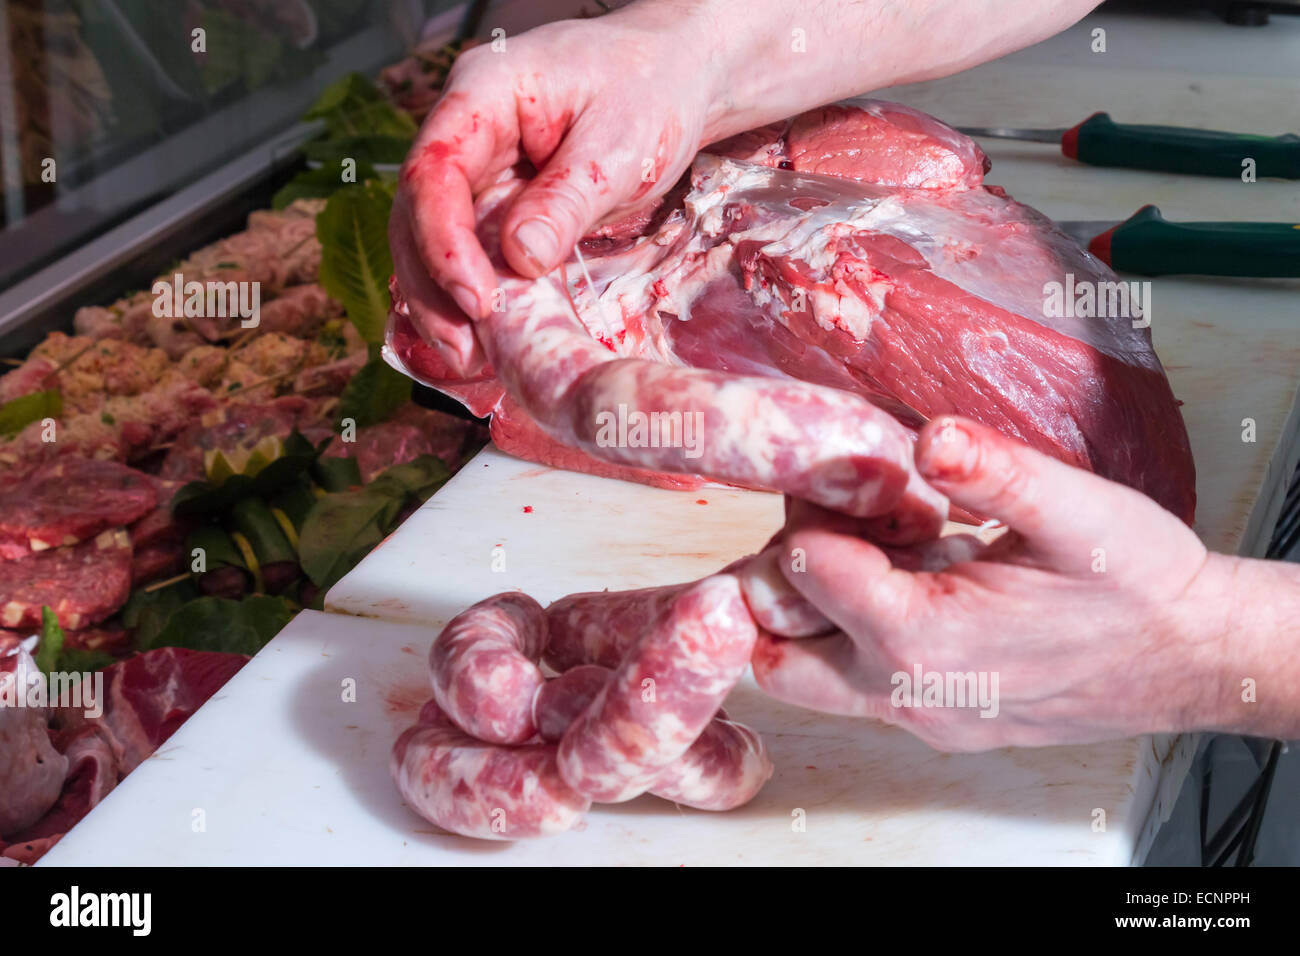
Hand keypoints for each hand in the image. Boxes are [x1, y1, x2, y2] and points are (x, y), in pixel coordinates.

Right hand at [392, 8, 723, 372]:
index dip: (443, 243)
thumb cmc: (650, 88)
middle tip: (464, 349)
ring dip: (443, 301)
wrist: (676, 75)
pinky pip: (467, 249)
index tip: (476, 300)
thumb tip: (518, 260)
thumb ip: (567, 199)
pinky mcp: (494, 200)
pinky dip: (471, 294)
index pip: (434, 171)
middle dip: (432, 286)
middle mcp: (465, 129)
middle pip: (416, 212)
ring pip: (431, 237)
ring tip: (470, 358)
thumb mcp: (619, 144)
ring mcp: (477, 167)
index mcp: (484, 93)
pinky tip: (485, 338)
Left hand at [752, 416, 1225, 750]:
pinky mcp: (936, 722)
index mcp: (921, 636)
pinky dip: (853, 632)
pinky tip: (910, 581)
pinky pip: (857, 684)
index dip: (813, 509)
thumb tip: (929, 436)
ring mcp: (918, 716)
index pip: (803, 567)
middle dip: (780, 574)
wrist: (1193, 657)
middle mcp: (904, 691)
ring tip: (871, 550)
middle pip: (772, 645)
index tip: (853, 479)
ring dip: (810, 610)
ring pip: (807, 675)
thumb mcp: (1077, 511)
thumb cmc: (1140, 586)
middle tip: (835, 521)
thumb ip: (995, 472)